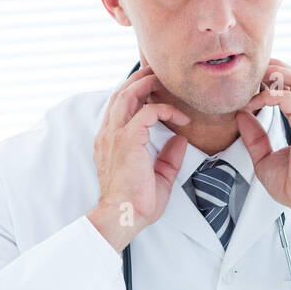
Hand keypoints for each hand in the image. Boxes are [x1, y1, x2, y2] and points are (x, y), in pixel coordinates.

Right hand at [88, 64, 189, 251]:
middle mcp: (109, 133)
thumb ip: (168, 157)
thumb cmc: (137, 203)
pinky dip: (166, 109)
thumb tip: (180, 140)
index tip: (158, 93)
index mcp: (111, 141)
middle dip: (140, 78)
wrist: (125, 216)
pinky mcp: (128, 139)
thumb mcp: (158, 176)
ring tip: (167, 81)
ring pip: (128, 93)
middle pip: (121, 92)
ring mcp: (115, 134)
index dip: (137, 93)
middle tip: (160, 73)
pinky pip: (148, 111)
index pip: (119, 106)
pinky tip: (181, 117)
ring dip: (148, 82)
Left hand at [235, 58, 290, 241]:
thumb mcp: (266, 158)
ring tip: (255, 78)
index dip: (276, 79)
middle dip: (276, 68)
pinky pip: (289, 100)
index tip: (254, 82)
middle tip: (253, 70)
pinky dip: (270, 96)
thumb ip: (255, 137)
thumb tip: (241, 116)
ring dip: (276, 74)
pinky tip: (255, 101)